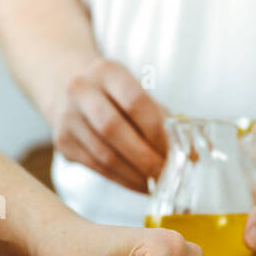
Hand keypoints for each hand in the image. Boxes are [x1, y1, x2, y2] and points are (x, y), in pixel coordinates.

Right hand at [49, 58, 167, 192]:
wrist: (66, 87)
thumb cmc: (114, 94)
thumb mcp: (136, 92)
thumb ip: (162, 119)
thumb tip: (192, 155)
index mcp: (107, 71)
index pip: (134, 101)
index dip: (156, 131)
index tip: (173, 152)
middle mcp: (81, 91)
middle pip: (114, 129)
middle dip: (145, 158)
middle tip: (166, 175)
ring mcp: (68, 118)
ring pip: (104, 155)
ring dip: (134, 175)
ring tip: (155, 184)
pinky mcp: (63, 143)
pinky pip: (97, 168)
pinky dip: (122, 180)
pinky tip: (139, 183)